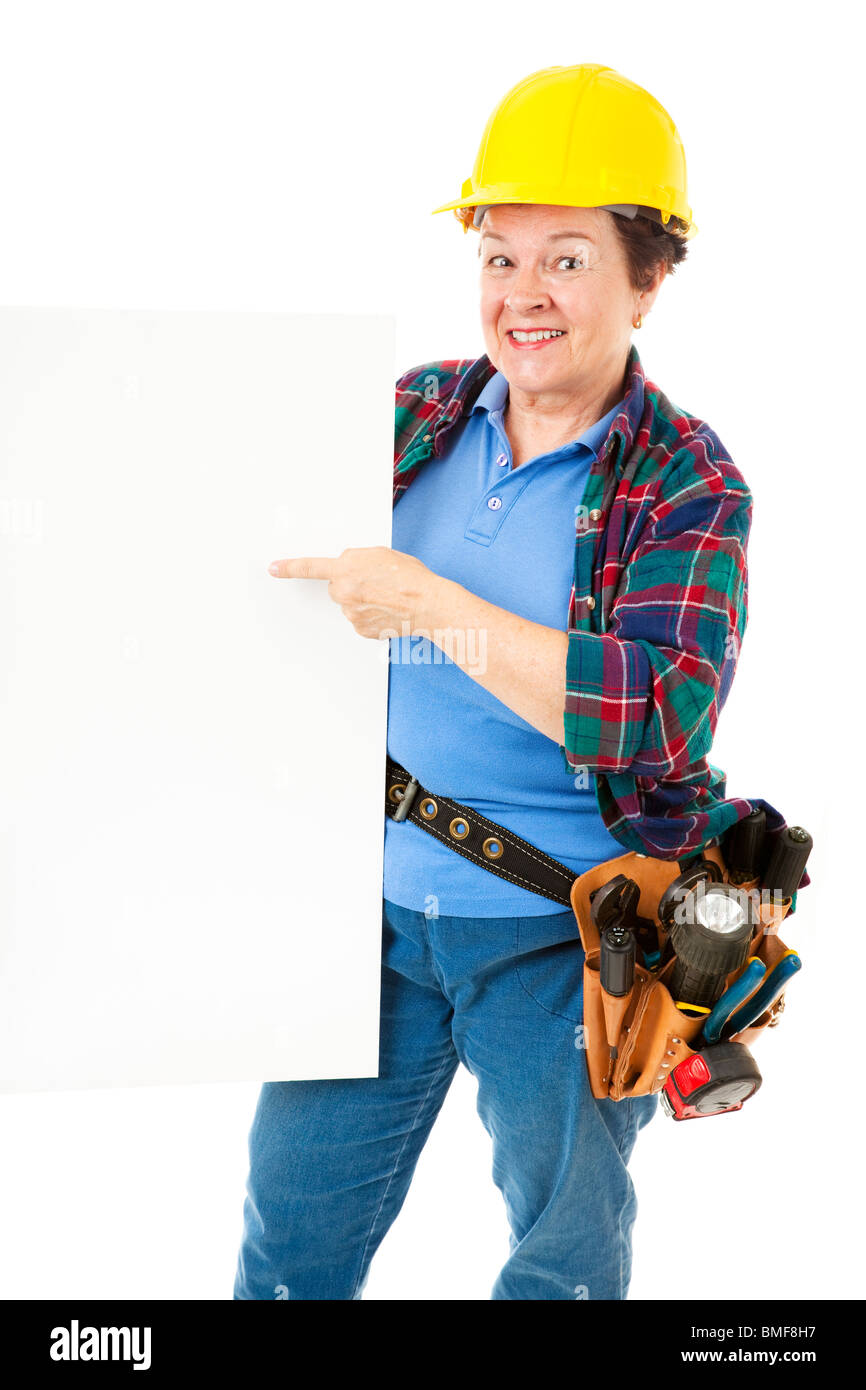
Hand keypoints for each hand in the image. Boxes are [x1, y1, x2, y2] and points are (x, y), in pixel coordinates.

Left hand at [267, 546, 444, 639]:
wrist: (428, 604)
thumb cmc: (410, 578)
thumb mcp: (380, 554)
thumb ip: (357, 559)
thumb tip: (348, 567)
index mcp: (347, 568)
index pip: (310, 567)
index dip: (289, 567)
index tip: (274, 568)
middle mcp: (344, 591)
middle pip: (336, 586)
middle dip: (350, 583)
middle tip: (374, 582)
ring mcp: (351, 613)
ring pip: (348, 603)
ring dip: (362, 599)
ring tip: (386, 597)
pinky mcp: (359, 628)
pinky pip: (358, 618)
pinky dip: (369, 615)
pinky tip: (385, 610)